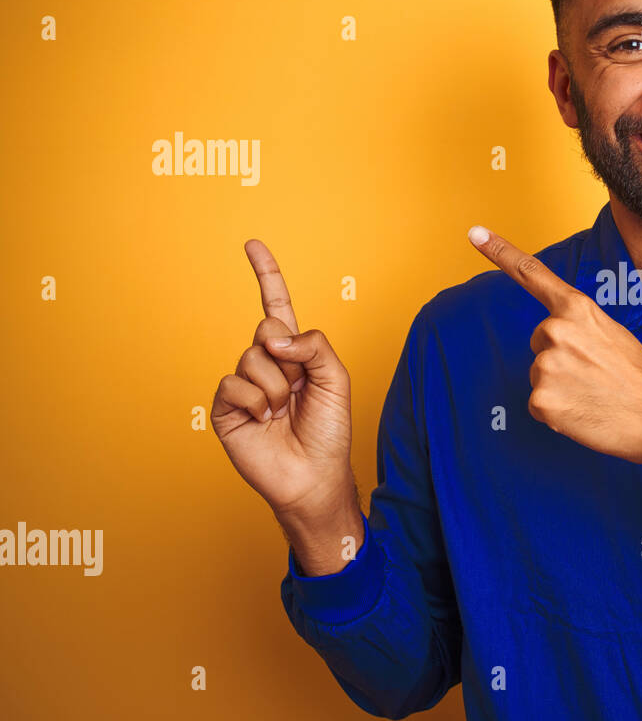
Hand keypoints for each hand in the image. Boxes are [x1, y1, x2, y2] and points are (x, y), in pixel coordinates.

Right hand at [211, 240, 355, 523]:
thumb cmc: (329, 430)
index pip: (277, 307)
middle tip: (298, 389)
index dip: (266, 275)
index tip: (252, 244)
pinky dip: (255, 401)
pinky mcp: (225, 407)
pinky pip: (233, 383)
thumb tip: (273, 337)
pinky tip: (263, 421)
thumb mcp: (336, 379)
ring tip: (283, 412)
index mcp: (294, 353)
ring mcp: (244, 384)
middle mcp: (266, 364)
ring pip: (252, 358)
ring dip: (276, 387)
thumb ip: (314, 345)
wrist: (313, 475)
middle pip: (266, 330)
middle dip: (287, 357)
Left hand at [469, 225, 641, 477]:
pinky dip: (558, 413)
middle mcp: (555, 330)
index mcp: (576, 308)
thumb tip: (556, 338)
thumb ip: (579, 326)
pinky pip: (539, 405)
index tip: (474, 233)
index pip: (532, 274)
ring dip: (560, 387)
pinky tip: (584, 412)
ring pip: (538, 375)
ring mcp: (546, 365)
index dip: (500, 251)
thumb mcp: (612, 333)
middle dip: (559, 358)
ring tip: (594, 394)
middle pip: (538, 342)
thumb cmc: (640, 378)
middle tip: (594, 374)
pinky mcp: (541, 399)